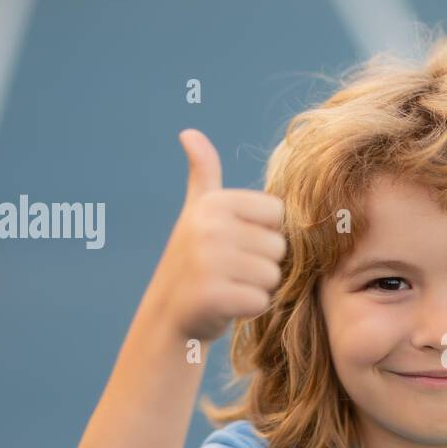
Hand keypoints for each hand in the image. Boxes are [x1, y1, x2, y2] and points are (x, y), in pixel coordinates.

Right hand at [145, 129, 287, 342]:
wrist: (168, 315)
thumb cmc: (193, 261)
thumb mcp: (197, 213)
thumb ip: (203, 174)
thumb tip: (189, 132)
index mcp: (214, 203)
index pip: (278, 213)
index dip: (264, 233)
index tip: (236, 244)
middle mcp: (209, 227)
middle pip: (278, 246)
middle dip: (262, 264)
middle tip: (231, 271)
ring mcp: (209, 262)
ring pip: (273, 275)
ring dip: (257, 288)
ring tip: (228, 286)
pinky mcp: (213, 296)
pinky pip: (262, 301)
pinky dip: (250, 309)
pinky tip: (227, 305)